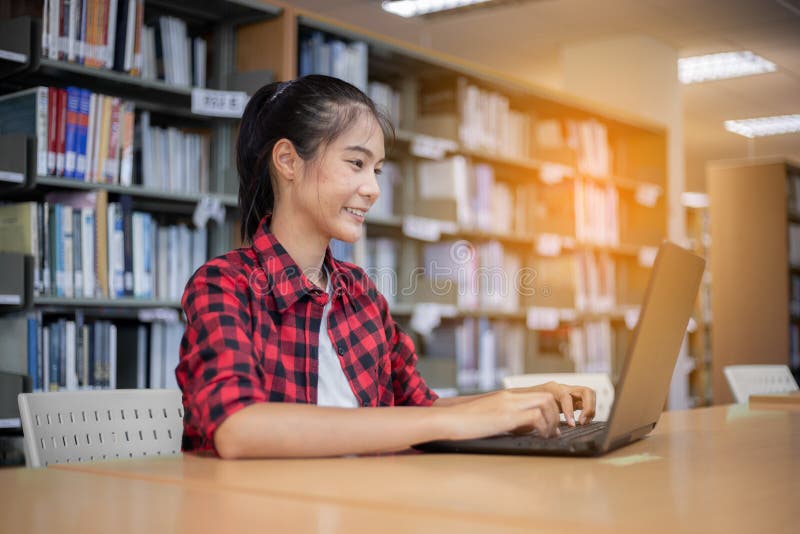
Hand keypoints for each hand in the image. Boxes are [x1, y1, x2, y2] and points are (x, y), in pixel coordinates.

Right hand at [443, 390, 560, 439]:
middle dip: (557, 414)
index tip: (552, 425)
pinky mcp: (506, 416)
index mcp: (506, 396)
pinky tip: (539, 438)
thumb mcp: (491, 418)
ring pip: (546, 402)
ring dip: (552, 421)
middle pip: (547, 396)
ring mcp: (508, 405)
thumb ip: (508, 419)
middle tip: (554, 431)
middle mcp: (510, 397)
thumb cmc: (465, 423)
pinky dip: (543, 428)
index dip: (551, 409)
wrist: (449, 420)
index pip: (538, 394)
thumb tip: (524, 429)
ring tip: (549, 435)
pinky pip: (536, 416)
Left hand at [518, 382, 596, 426]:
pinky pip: (586, 402)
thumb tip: (537, 422)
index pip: (566, 396)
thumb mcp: (529, 407)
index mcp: (552, 388)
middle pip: (586, 391)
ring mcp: (570, 393)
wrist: (523, 398)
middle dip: (589, 407)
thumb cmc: (525, 403)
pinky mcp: (574, 400)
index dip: (570, 411)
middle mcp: (564, 388)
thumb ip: (534, 413)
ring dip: (590, 409)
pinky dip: (588, 412)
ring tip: (584, 423)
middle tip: (582, 422)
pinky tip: (582, 422)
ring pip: (589, 395)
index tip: (571, 424)